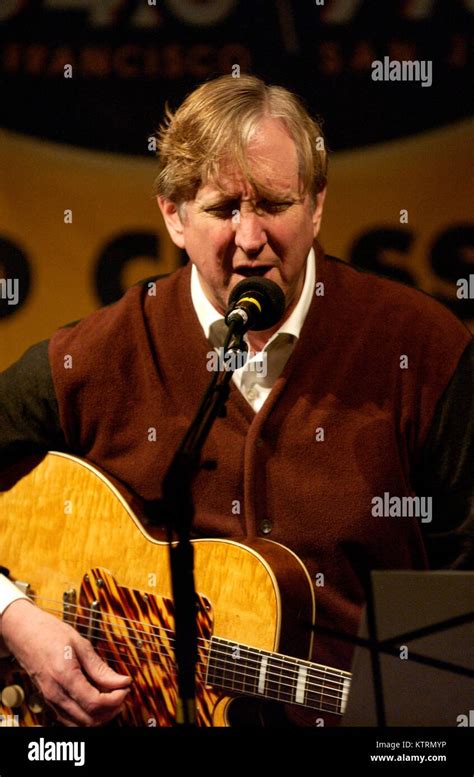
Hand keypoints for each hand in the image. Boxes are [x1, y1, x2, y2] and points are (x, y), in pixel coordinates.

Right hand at [1, 598, 131, 725]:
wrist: (25, 634)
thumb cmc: (50, 634)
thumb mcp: (81, 644)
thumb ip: (101, 668)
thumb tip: (122, 681)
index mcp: (64, 676)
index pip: (94, 703)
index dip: (115, 699)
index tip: (125, 688)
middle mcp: (55, 694)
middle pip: (89, 720)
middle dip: (111, 711)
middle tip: (121, 693)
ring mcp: (51, 700)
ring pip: (80, 724)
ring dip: (100, 716)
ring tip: (112, 697)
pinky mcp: (49, 701)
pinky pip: (70, 719)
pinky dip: (87, 715)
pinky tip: (96, 700)